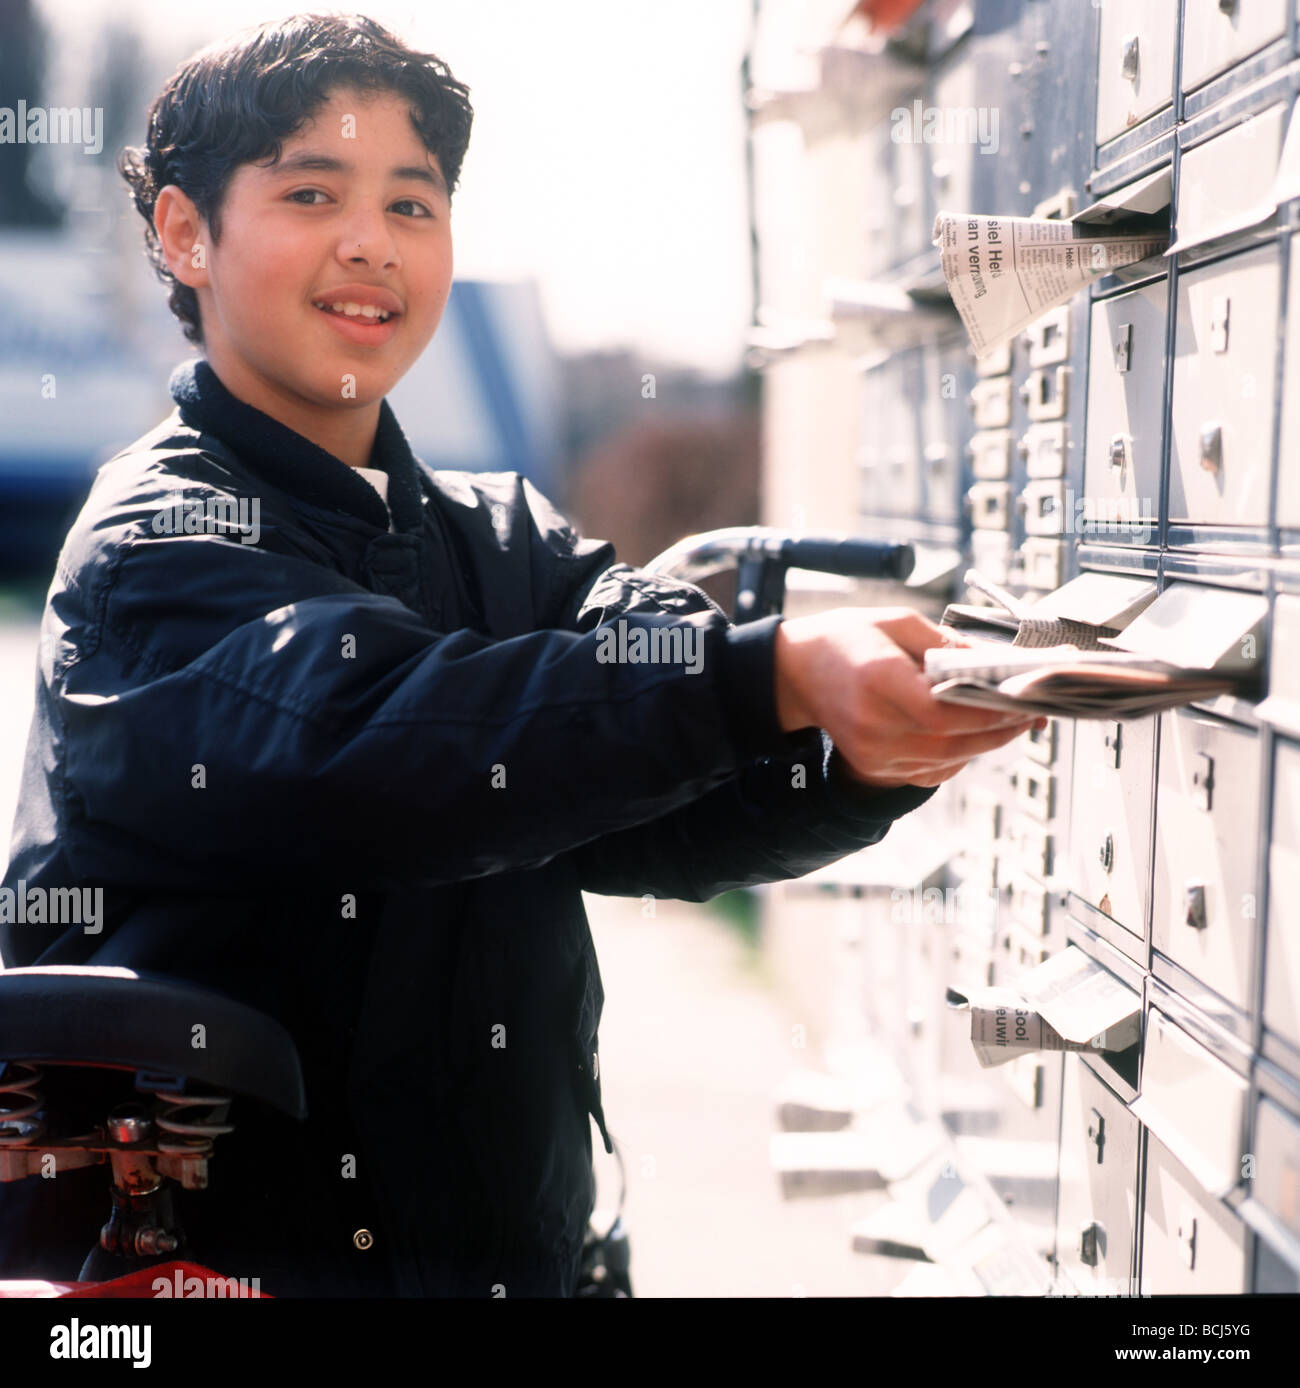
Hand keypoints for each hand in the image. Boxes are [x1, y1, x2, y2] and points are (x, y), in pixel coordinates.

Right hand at [773, 607, 1045, 789]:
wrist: (796, 674)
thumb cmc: (845, 640)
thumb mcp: (897, 622)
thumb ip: (948, 644)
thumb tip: (997, 662)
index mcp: (878, 681)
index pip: (944, 710)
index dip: (990, 709)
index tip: (1023, 696)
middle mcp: (874, 726)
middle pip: (954, 741)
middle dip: (1001, 727)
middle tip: (1031, 709)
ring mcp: (873, 754)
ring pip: (950, 759)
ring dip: (986, 742)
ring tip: (1010, 718)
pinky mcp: (876, 769)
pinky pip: (934, 771)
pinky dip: (960, 755)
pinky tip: (972, 734)